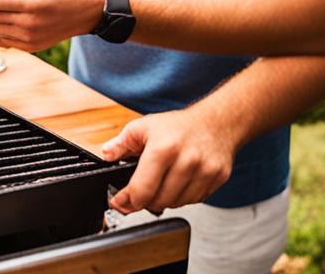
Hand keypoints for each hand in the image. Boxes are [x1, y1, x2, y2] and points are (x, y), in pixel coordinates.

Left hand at [101, 107, 237, 213]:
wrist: (217, 122)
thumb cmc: (178, 126)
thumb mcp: (141, 127)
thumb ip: (120, 144)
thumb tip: (106, 156)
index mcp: (164, 148)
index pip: (142, 188)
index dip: (127, 201)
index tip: (119, 203)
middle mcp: (187, 161)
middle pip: (159, 200)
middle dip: (143, 201)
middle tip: (137, 195)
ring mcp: (205, 171)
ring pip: (177, 203)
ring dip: (164, 201)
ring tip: (158, 186)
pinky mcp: (218, 179)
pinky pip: (195, 200)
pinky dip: (182, 198)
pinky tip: (177, 185)